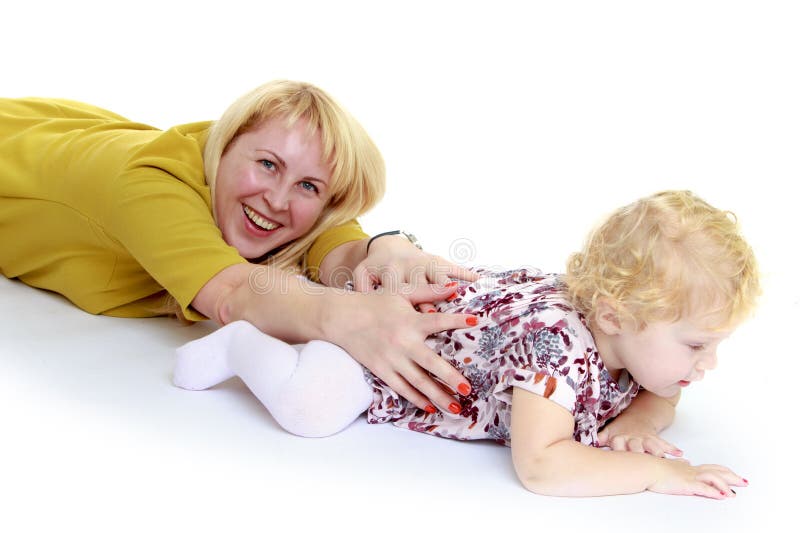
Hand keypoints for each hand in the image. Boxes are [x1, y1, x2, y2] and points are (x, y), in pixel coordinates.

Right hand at [324, 282, 475, 413]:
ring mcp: (391, 359)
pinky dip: (416, 399)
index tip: (477, 321)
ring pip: (418, 382)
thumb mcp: (401, 294)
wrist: (342, 318)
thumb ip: (428, 292)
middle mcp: (402, 342)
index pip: (439, 320)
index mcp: (410, 321)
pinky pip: (401, 388)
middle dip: (451, 378)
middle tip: (468, 390)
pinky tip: (430, 407)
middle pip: (431, 364)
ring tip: (456, 407)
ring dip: (438, 396)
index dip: (458, 320)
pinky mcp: (381, 370)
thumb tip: (454, 286)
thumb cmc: (374, 304)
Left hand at [352, 234, 477, 311]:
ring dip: (447, 284)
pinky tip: (477, 279)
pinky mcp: (435, 258)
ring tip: (458, 295)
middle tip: (438, 313)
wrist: (387, 246)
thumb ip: (363, 289)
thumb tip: (366, 305)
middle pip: (421, 282)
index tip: (421, 315)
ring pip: (437, 273)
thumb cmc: (376, 269)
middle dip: (430, 297)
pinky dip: (464, 271)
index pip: (400, 287)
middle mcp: (409, 265)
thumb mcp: (363, 275)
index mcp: (391, 270)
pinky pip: (451, 264)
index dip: (409, 301)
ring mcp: (424, 261)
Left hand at [598, 425, 682, 457]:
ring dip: (657, 451)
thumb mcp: (610, 430)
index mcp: (621, 437)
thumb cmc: (622, 427)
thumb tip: (590, 442)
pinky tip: (679, 453)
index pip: (618, 444)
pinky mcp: (657, 438)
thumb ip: (601, 437)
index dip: (619, 450)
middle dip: (639, 452)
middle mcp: (634, 438)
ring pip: (652, 445)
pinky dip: (672, 448)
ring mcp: (646, 438)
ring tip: (662, 457)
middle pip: (636, 445)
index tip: (620, 457)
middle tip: (643, 458)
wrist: (641, 414)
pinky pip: (665, 443)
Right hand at [650, 458, 747, 498]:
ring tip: (735, 493)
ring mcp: (690, 477)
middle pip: (717, 471)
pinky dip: (714, 492)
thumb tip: (687, 462)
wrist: (646, 467)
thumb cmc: (654, 468)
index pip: (711, 468)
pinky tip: (722, 497)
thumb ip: (680, 465)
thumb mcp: (670, 465)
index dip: (723, 471)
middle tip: (744, 482)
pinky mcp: (686, 485)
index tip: (733, 475)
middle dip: (732, 477)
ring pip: (714, 478)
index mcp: (689, 468)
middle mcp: (692, 471)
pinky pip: (704, 488)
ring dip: (726, 486)